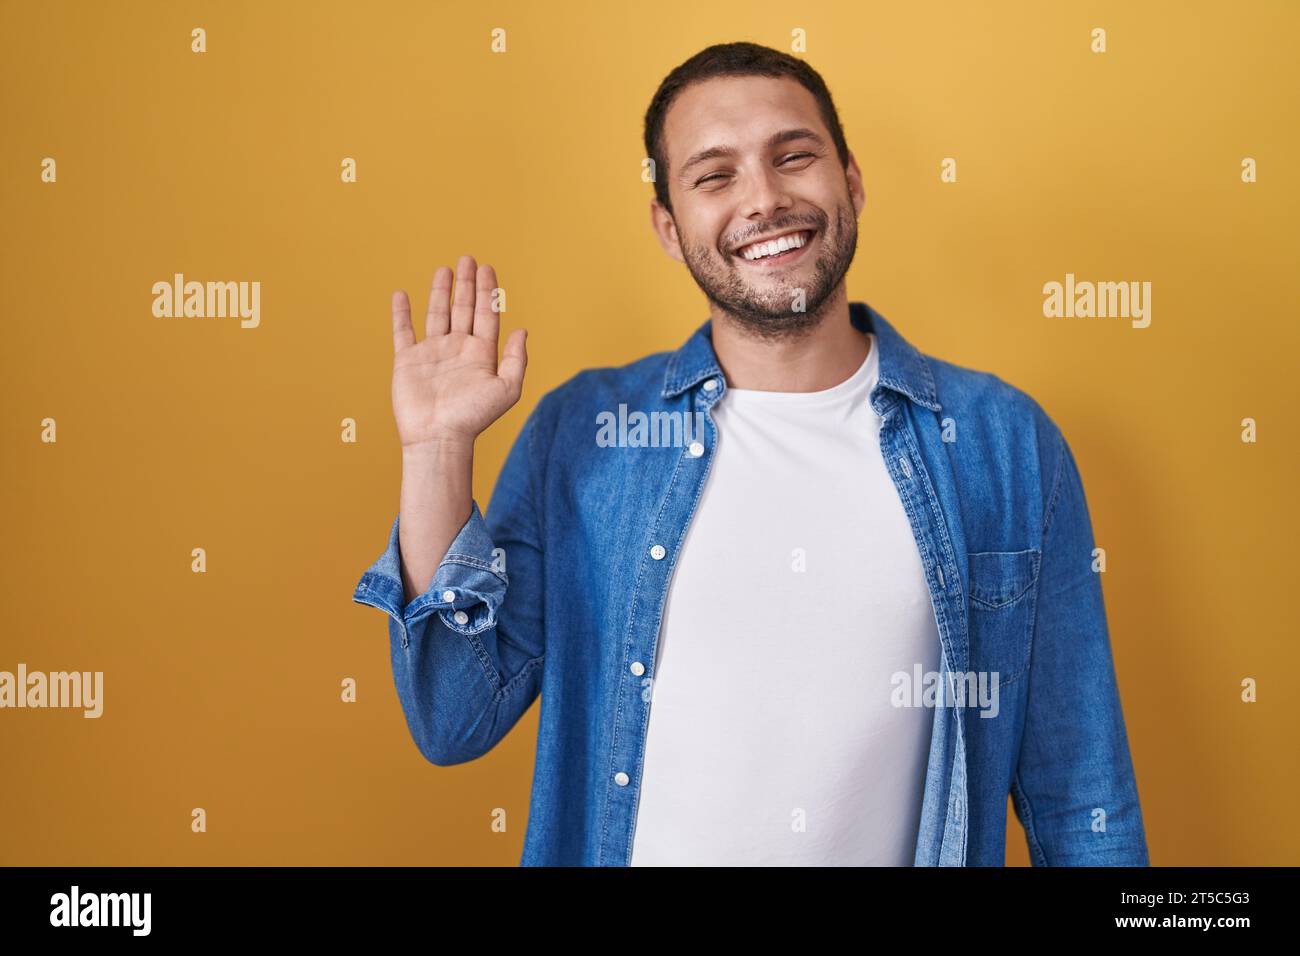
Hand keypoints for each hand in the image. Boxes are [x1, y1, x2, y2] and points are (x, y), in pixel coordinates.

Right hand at [389, 255, 526, 450]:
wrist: (438, 436)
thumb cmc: (473, 417)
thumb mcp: (507, 389)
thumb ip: (516, 359)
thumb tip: (522, 330)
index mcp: (481, 354)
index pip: (486, 314)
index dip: (487, 291)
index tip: (487, 268)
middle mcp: (457, 349)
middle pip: (463, 308)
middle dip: (467, 284)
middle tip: (468, 259)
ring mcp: (432, 353)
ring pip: (437, 314)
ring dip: (441, 291)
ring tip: (445, 269)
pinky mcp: (408, 361)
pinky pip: (403, 331)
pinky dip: (401, 313)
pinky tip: (402, 294)